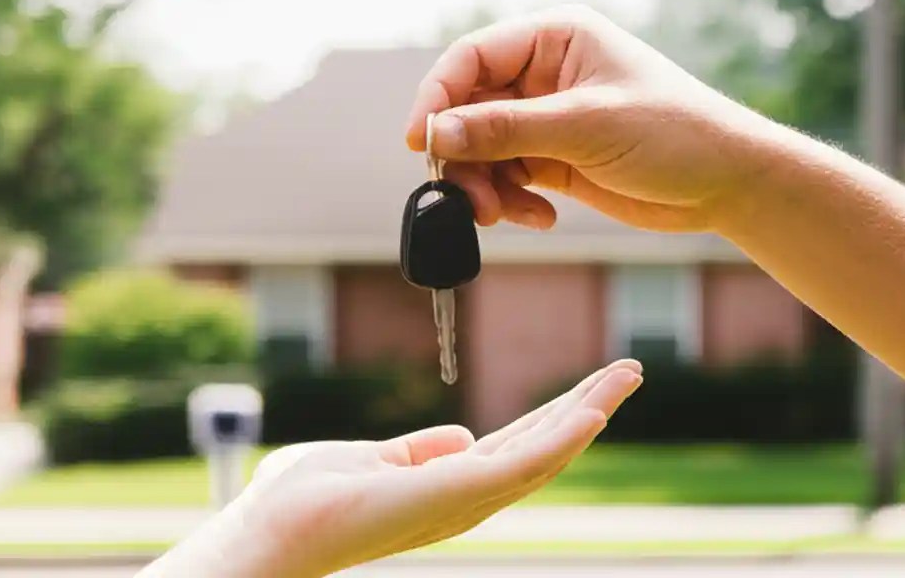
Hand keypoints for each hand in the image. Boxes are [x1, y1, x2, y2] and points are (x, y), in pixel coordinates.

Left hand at [143, 360, 640, 577]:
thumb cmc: (310, 503)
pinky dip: (562, 437)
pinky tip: (590, 410)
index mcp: (450, 488)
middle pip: (543, 447)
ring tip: (626, 377)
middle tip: (631, 371)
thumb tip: (465, 434)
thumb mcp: (374, 459)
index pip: (518, 446)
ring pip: (545, 453)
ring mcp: (465, 500)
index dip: (558, 416)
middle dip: (588, 408)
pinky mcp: (455, 494)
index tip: (592, 387)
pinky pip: (523, 462)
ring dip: (588, 413)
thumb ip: (421, 449)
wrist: (273, 532)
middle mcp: (468, 499)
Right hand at [405, 5, 778, 232]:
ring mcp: (547, 118)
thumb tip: (436, 134)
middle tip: (468, 198)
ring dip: (484, 186)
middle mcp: (545, 73)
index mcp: (556, 38)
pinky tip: (539, 219)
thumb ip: (507, 129)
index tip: (421, 142)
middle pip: (469, 108)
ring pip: (482, 149)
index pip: (472, 56)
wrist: (727, 184)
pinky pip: (507, 177)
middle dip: (463, 155)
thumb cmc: (673, 133)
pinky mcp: (555, 159)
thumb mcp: (585, 126)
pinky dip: (510, 202)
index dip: (438, 96)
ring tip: (503, 215)